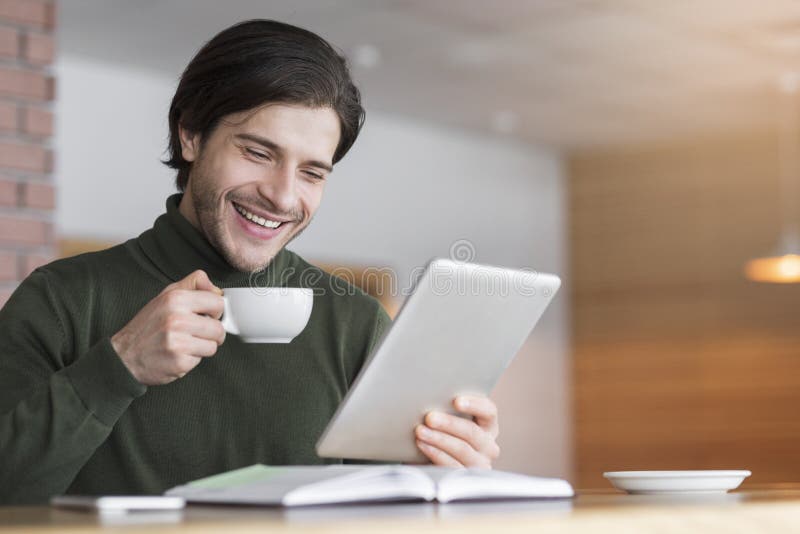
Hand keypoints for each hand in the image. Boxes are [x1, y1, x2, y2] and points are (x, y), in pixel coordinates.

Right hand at [111, 270, 225, 384]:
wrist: (124, 356)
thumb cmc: (147, 326)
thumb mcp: (166, 296)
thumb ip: (193, 285)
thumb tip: (218, 289)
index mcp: (175, 299)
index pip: (218, 302)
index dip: (215, 311)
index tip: (206, 315)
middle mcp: (176, 319)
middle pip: (218, 328)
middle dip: (211, 333)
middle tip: (194, 333)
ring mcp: (178, 341)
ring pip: (213, 345)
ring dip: (202, 347)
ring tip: (184, 343)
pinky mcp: (179, 362)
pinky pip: (201, 360)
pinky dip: (192, 359)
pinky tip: (177, 354)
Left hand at [415, 395, 499, 467]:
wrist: (434, 464)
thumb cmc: (444, 434)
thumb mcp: (450, 423)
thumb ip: (448, 410)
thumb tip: (431, 399)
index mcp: (488, 426)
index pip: (489, 411)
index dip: (475, 405)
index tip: (456, 401)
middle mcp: (489, 446)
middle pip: (472, 432)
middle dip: (449, 423)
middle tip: (430, 417)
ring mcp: (480, 464)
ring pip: (462, 449)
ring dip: (439, 439)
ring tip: (421, 431)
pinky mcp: (466, 478)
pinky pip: (452, 465)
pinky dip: (435, 453)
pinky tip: (423, 445)